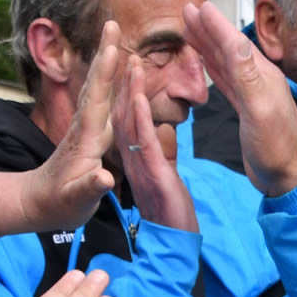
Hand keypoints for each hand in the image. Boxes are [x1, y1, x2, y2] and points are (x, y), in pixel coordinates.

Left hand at [19, 22, 119, 229]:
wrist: (37, 204)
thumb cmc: (59, 204)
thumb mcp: (75, 201)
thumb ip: (90, 188)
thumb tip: (105, 177)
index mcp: (86, 138)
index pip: (98, 99)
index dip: (105, 73)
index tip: (112, 45)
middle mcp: (86, 127)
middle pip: (98, 85)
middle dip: (106, 55)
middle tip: (112, 23)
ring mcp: (86, 128)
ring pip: (99, 89)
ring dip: (108, 64)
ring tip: (115, 38)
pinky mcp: (88, 133)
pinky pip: (103, 101)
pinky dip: (110, 83)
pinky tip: (117, 73)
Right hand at [114, 55, 197, 231]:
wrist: (175, 245)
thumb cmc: (173, 216)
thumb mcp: (165, 180)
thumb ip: (161, 156)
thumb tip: (163, 134)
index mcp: (138, 159)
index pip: (128, 120)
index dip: (125, 92)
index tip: (125, 65)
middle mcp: (134, 159)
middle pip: (124, 115)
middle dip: (122, 84)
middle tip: (120, 52)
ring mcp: (142, 166)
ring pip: (131, 124)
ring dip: (129, 92)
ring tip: (129, 63)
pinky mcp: (154, 175)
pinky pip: (144, 142)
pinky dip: (139, 118)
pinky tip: (136, 97)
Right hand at [180, 1, 296, 197]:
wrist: (290, 178)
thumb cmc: (277, 147)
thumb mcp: (260, 109)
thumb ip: (246, 75)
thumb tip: (235, 40)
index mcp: (262, 75)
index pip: (234, 43)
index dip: (215, 25)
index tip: (197, 7)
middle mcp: (258, 79)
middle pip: (228, 48)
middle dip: (208, 29)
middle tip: (187, 11)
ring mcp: (252, 94)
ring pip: (225, 63)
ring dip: (208, 45)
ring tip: (191, 29)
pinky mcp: (246, 109)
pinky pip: (226, 82)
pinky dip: (214, 69)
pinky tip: (207, 63)